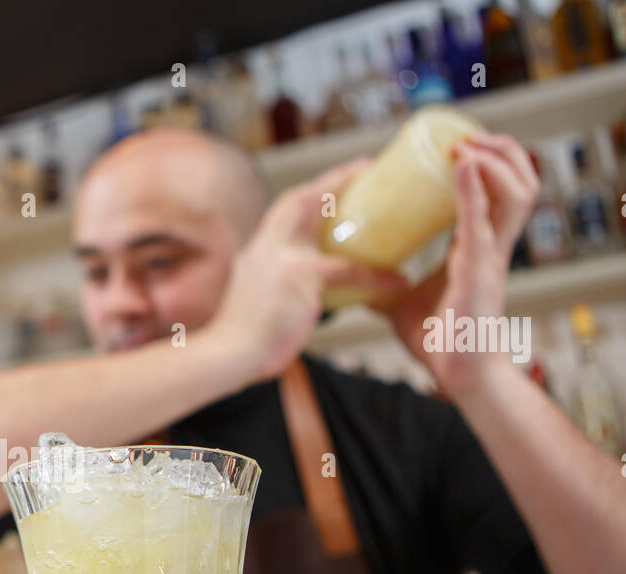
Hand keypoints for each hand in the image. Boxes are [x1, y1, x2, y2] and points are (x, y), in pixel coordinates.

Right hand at [201, 158, 405, 383]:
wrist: (228, 353)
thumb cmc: (240, 343)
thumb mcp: (255, 305)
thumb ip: (275, 293)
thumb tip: (298, 301)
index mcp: (255, 254)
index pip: (280, 214)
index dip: (307, 197)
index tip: (328, 188)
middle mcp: (265, 247)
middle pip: (297, 199)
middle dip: (330, 180)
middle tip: (361, 168)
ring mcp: (282, 257)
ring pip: (317, 211)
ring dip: (350, 197)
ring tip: (387, 200)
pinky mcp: (301, 276)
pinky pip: (348, 269)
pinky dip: (375, 276)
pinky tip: (397, 281)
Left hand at [373, 132, 539, 398]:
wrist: (456, 373)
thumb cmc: (439, 342)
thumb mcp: (400, 303)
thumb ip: (380, 286)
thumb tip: (348, 277)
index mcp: (476, 248)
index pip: (490, 194)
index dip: (482, 165)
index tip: (455, 144)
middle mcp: (491, 245)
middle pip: (516, 181)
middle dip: (499, 151)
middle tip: (466, 136)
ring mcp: (490, 254)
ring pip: (516, 190)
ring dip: (496, 160)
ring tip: (469, 143)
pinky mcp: (481, 267)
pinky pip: (482, 218)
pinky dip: (473, 188)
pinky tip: (464, 164)